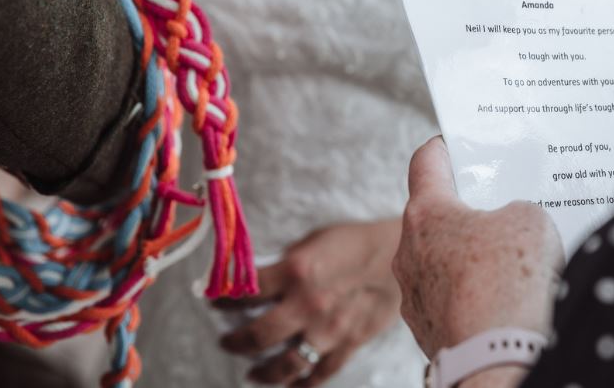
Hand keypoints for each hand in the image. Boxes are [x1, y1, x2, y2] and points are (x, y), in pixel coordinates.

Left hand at [217, 219, 402, 385]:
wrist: (400, 253)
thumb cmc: (355, 240)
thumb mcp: (314, 241)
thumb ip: (285, 265)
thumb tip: (258, 281)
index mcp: (295, 271)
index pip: (245, 292)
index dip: (223, 299)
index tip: (214, 302)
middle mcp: (308, 303)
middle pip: (257, 336)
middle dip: (235, 342)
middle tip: (227, 342)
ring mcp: (329, 328)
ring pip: (286, 365)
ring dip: (263, 373)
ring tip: (253, 374)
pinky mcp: (349, 343)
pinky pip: (320, 373)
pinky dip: (302, 383)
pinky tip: (290, 384)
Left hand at [393, 137, 563, 359]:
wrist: (496, 362)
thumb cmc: (507, 287)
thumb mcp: (532, 222)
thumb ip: (518, 209)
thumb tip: (511, 223)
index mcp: (427, 214)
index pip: (426, 163)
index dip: (445, 148)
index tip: (456, 145)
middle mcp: (409, 252)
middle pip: (436, 216)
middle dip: (469, 212)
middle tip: (502, 208)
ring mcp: (414, 294)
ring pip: (442, 261)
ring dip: (471, 259)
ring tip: (512, 265)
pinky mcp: (427, 329)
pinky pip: (451, 299)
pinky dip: (473, 296)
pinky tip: (503, 301)